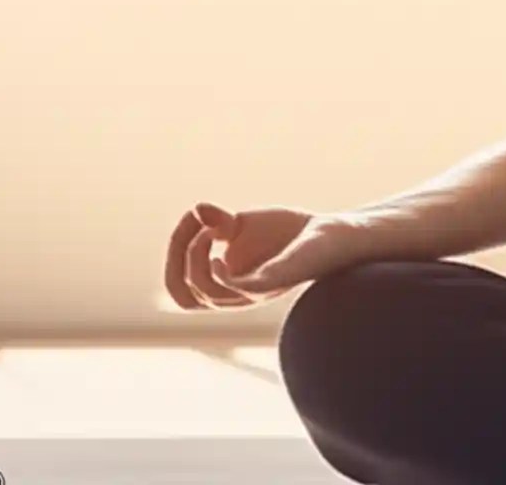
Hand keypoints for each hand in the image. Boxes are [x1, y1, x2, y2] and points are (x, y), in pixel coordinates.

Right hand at [164, 203, 360, 310]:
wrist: (332, 234)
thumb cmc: (290, 234)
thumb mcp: (243, 223)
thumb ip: (217, 222)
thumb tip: (196, 210)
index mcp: (226, 285)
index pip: (180, 288)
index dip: (173, 256)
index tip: (191, 219)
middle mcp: (236, 294)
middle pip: (183, 296)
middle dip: (176, 259)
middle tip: (193, 226)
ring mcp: (255, 290)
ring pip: (206, 295)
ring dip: (196, 257)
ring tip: (214, 230)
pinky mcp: (275, 280)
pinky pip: (241, 290)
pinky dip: (222, 274)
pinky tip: (222, 248)